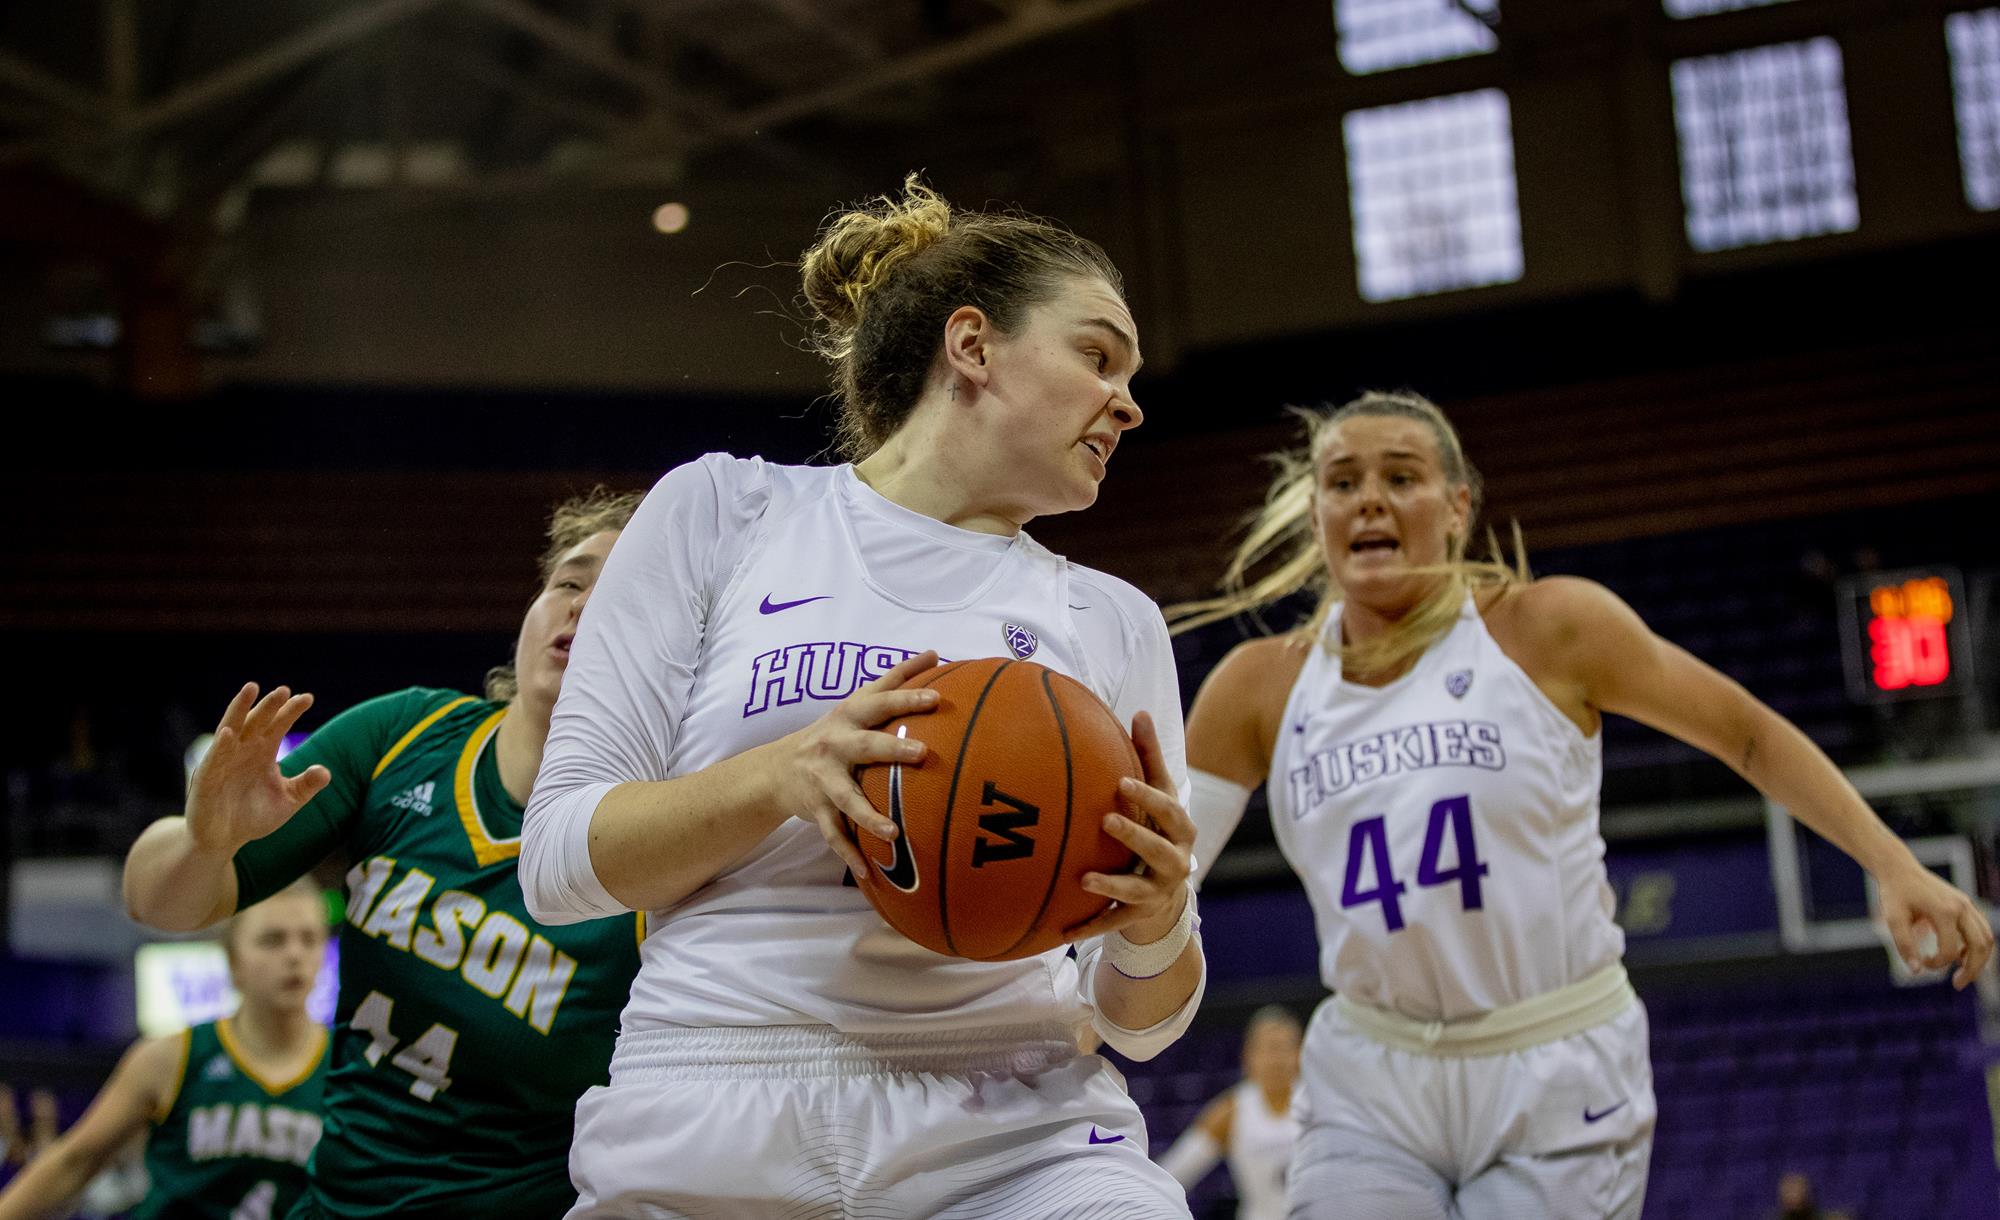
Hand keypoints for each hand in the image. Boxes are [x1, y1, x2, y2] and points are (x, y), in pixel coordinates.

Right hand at [185, 683, 329, 855]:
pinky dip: (221, 745)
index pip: (278, 725)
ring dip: (240, 709)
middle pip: (257, 721)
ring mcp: (223, 761)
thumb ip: (306, 786)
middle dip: (270, 705)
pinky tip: (230, 732)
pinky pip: (213, 759)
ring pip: (232, 728)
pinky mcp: (206, 778)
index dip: (291, 711)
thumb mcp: (287, 801)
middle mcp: (243, 750)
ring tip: (251, 688)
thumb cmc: (253, 817)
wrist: (223, 840)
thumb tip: (326, 772)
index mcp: (263, 752)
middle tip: (285, 689)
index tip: (308, 698)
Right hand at [767, 651, 939, 875]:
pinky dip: (849, 855)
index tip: (936, 698)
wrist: (776, 769)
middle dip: (891, 750)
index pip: (880, 702)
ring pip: (846, 800)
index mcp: (848, 717)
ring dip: (869, 817)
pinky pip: (834, 835)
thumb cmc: (833, 731)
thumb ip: (896, 678)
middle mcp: (835, 745)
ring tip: (893, 833)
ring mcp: (823, 780)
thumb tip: (935, 652)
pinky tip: (868, 874)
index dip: (906, 698)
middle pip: (864, 746)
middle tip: (921, 753)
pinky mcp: (817, 810)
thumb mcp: (858, 701)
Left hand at [1067, 711, 1194, 943]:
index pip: (1170, 811)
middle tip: (1106, 819)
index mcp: (1180, 831)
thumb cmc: (1158, 830)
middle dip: (1135, 836)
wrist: (1168, 894)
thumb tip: (1140, 712)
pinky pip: (1112, 924)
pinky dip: (1089, 927)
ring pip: (1136, 892)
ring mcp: (1157, 893)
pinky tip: (1061, 932)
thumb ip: (1150, 759)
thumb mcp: (1160, 797)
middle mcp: (1175, 863)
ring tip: (1084, 879)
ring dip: (1112, 886)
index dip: (1149, 798)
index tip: (1122, 783)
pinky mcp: (1138, 917)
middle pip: (1158, 851)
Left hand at [1878, 860, 1993, 989]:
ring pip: (1987, 938)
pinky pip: (1981, 929)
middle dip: (1973, 970)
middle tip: (1958, 985)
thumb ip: (1904, 945)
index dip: (1937, 964)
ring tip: (1962, 973)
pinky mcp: (1966, 905)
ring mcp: (1967, 905)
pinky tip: (1960, 955)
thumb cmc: (1895, 894)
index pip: (1950, 950)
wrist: (1900, 869)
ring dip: (1979, 959)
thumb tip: (1917, 971)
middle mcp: (1962, 907)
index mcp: (1945, 911)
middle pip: (1981, 946)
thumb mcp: (1893, 919)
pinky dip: (1976, 946)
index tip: (1923, 963)